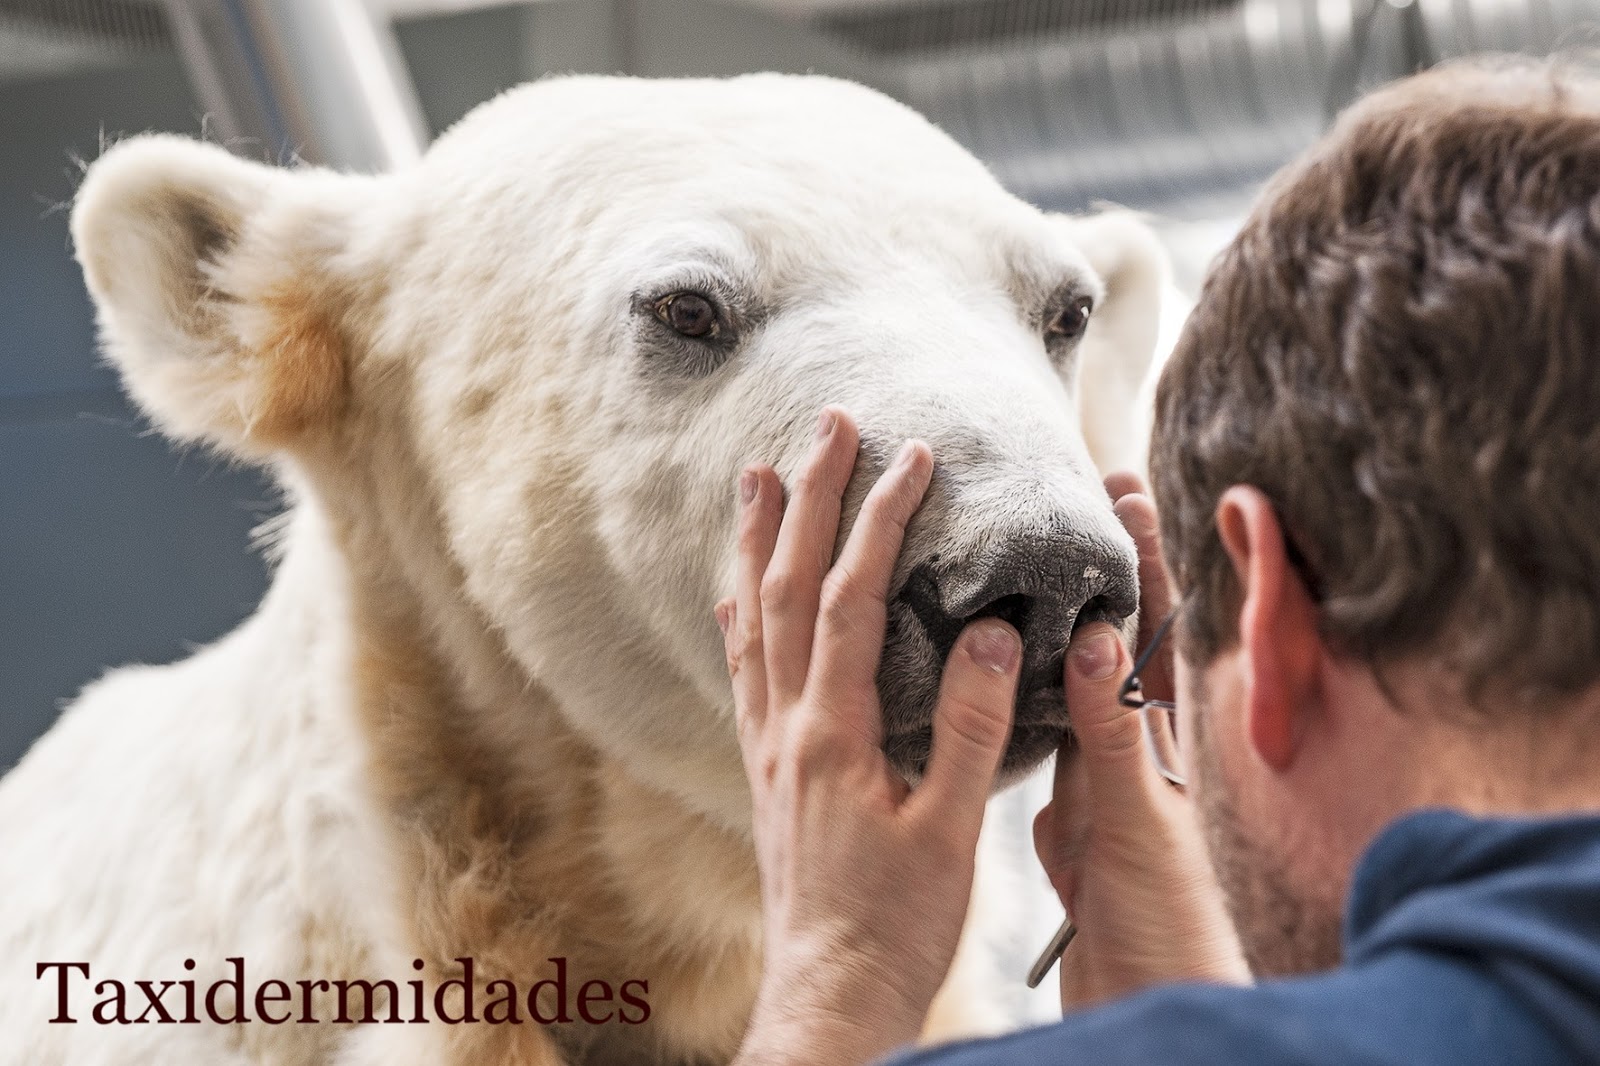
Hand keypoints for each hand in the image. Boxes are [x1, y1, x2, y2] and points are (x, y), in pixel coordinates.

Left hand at [721, 408, 1022, 1065]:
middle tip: (822, 426)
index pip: (849, 600)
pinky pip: (742, 670)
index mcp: (833, 733)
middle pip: (786, 588)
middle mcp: (786, 726)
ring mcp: (768, 745)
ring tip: (757, 477)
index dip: (879, 522)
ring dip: (756, 543)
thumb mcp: (949, 832)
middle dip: (805, 499)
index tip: (912, 457)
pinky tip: (735, 594)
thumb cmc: (896, 923)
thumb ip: (972, 730)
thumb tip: (996, 635)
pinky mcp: (767, 768)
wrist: (827, 991)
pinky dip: (740, 614)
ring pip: (750, 620)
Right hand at [1033, 473, 1250, 1010]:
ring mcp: (1097, 782)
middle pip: (1114, 640)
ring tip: (1013, 560)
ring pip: (1070, 685)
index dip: (1145, 556)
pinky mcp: (1065, 820)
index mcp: (1162, 742)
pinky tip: (983, 671)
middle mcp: (1133, 749)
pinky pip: (1037, 742)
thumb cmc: (1164, 921)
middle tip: (1063, 500)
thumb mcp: (1137, 821)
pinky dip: (1015, 700)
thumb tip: (1096, 632)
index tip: (1123, 487)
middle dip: (1095, 569)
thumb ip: (1114, 734)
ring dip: (1049, 623)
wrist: (1149, 1004)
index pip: (1159, 628)